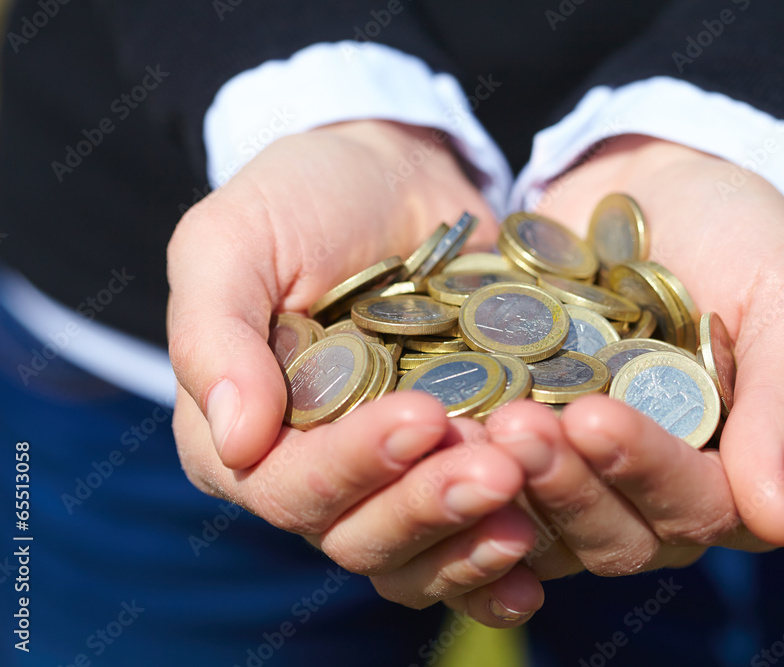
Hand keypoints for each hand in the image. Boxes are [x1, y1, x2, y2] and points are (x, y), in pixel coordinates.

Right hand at [167, 120, 542, 625]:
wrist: (393, 178)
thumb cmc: (299, 202)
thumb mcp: (231, 243)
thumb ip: (214, 336)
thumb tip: (237, 442)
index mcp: (242, 438)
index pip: (288, 486)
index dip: (353, 465)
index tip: (425, 417)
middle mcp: (312, 477)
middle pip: (359, 536)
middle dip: (428, 507)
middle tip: (500, 469)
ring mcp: (388, 481)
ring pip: (418, 555)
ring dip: (472, 535)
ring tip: (530, 490)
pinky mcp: (451, 468)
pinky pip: (470, 537)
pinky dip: (500, 549)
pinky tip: (543, 537)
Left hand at [485, 135, 783, 578]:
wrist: (647, 185)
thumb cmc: (736, 234)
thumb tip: (782, 524)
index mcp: (736, 475)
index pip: (699, 507)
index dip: (647, 471)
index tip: (597, 415)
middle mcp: (658, 498)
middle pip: (615, 537)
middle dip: (565, 484)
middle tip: (518, 423)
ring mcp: (586, 483)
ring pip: (544, 532)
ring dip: (508, 490)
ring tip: (472, 428)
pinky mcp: (524, 457)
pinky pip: (489, 497)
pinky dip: (461, 480)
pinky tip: (432, 440)